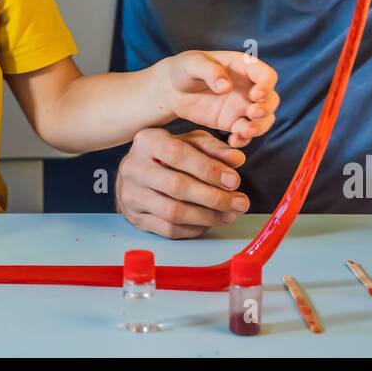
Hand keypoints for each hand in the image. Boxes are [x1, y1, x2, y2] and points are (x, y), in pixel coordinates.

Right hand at [116, 128, 250, 238]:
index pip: (178, 155)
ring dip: (207, 216)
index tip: (234, 180)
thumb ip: (213, 149)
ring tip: (229, 214)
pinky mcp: (135, 217)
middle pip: (176, 186)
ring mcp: (131, 195)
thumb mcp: (189, 141)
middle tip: (240, 202)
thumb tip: (236, 159)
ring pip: (172, 212)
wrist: (136, 173)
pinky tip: (209, 222)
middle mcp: (134, 168)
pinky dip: (194, 229)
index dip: (208, 169)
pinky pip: (168, 229)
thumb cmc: (166, 153)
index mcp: (147, 141)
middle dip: (214, 197)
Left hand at [159, 50, 277, 147]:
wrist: (171, 89)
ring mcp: (242, 106)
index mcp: (243, 67)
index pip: (266, 75)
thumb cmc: (184, 69)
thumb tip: (226, 87)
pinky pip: (246, 133)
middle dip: (266, 108)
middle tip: (253, 113)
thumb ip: (210, 72)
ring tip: (245, 131)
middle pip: (271, 100)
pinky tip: (233, 141)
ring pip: (264, 119)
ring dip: (259, 127)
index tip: (255, 94)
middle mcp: (248, 87)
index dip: (266, 85)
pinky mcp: (232, 123)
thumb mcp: (192, 63)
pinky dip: (244, 139)